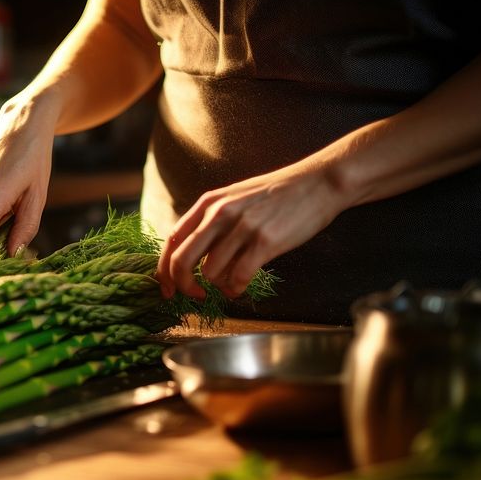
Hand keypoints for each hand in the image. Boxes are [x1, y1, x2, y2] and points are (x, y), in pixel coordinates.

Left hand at [156, 163, 347, 298]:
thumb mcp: (233, 198)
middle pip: (182, 261)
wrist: (317, 183)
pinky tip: (241, 287)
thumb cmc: (275, 195)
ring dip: (217, 287)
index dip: (163, 270)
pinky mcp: (265, 241)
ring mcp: (242, 227)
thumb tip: (190, 255)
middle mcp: (219, 213)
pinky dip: (235, 289)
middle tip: (194, 295)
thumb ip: (210, 221)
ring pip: (210, 273)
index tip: (167, 288)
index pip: (171, 241)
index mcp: (207, 203)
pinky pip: (238, 277)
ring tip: (230, 284)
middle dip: (182, 285)